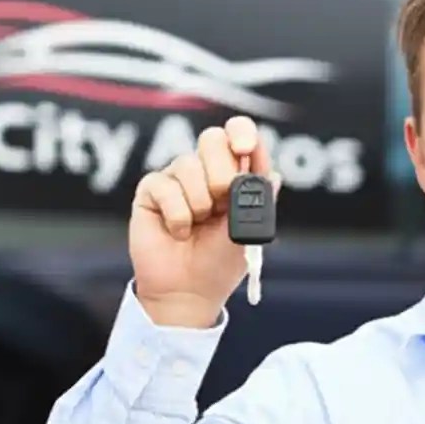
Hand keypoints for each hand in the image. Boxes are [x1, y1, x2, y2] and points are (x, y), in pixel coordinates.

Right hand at [130, 115, 280, 327]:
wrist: (189, 291)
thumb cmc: (220, 262)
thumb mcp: (249, 230)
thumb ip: (259, 200)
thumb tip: (272, 174)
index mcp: (234, 175)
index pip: (239, 134)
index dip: (242, 132)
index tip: (245, 148)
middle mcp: (206, 171)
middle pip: (212, 139)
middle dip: (221, 173)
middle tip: (220, 204)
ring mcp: (177, 179)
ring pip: (188, 163)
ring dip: (199, 203)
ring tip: (198, 226)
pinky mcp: (152, 191)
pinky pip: (164, 184)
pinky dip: (177, 215)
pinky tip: (178, 232)